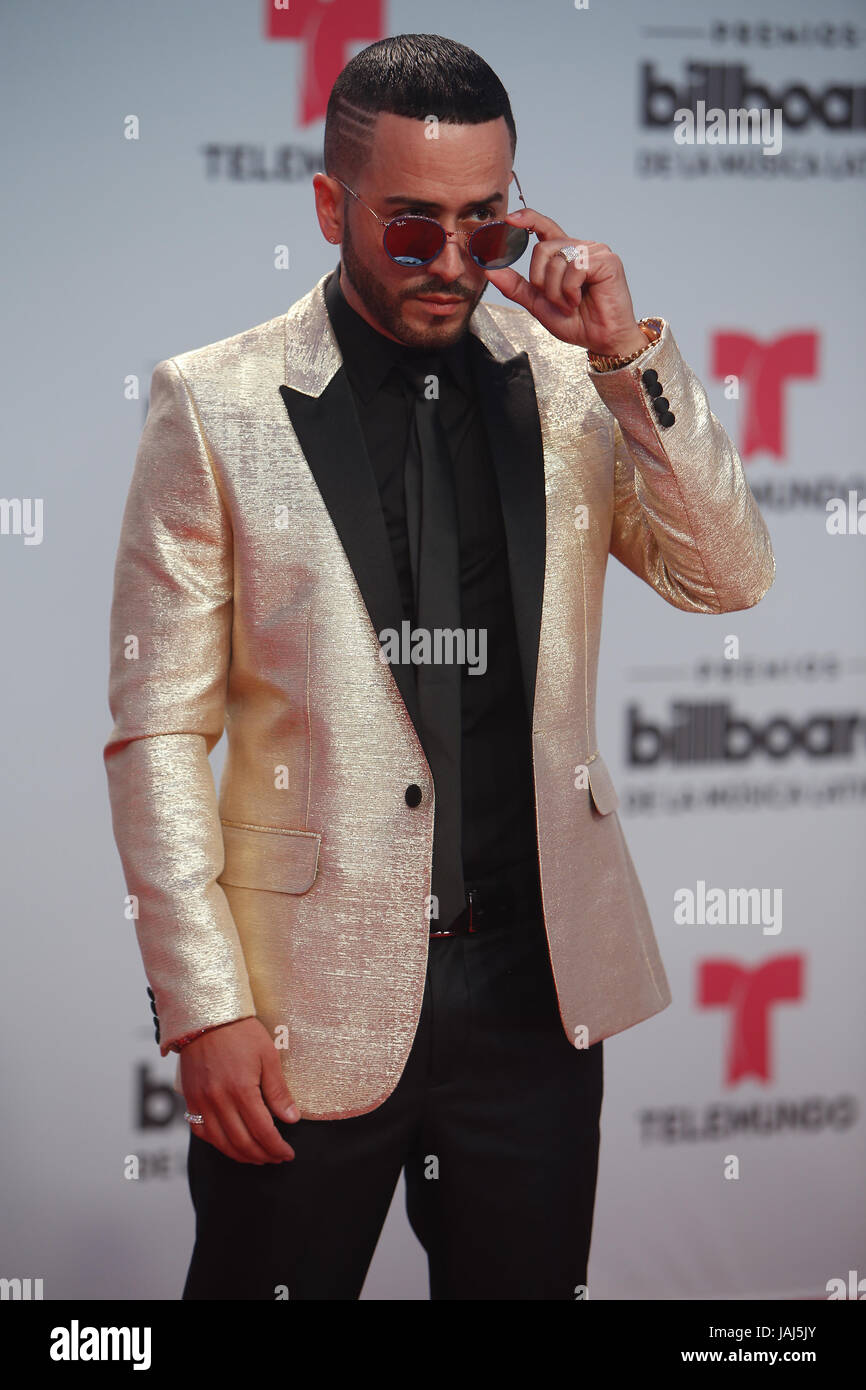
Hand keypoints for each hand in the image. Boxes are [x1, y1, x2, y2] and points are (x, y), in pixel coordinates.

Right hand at [179, 1016, 299, 1163]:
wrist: (206, 1017)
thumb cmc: (241, 1032)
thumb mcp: (268, 1056)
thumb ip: (278, 1091)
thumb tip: (292, 1119)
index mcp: (241, 1090)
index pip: (263, 1132)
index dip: (277, 1147)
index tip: (288, 1153)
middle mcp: (219, 1101)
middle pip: (243, 1143)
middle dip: (263, 1155)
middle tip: (276, 1157)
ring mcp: (201, 1102)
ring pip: (222, 1143)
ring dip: (241, 1155)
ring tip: (258, 1157)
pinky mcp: (190, 1099)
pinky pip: (201, 1132)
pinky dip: (218, 1144)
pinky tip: (230, 1144)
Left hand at [484, 208, 646, 355]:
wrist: (600, 339)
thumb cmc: (576, 321)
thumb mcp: (538, 303)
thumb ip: (516, 286)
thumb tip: (490, 269)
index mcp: (564, 255)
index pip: (544, 228)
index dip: (528, 219)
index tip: (509, 219)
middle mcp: (580, 248)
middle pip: (543, 248)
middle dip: (540, 280)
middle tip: (553, 301)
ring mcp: (595, 252)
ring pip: (558, 260)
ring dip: (556, 290)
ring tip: (569, 304)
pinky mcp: (607, 261)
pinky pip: (575, 267)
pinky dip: (570, 289)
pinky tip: (578, 300)